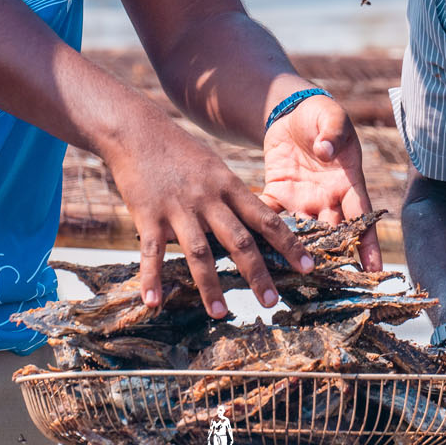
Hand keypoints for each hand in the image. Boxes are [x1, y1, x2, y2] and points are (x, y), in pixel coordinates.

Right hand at [102, 105, 314, 319]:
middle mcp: (208, 199)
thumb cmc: (179, 152)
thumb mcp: (213, 168)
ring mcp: (178, 208)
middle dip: (257, 274)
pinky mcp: (148, 215)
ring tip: (220, 313)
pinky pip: (152, 252)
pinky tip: (154, 303)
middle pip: (239, 241)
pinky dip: (152, 279)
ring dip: (210, 286)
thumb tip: (252, 225)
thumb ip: (230, 197)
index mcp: (228, 186)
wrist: (137, 131)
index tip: (309, 266)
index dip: (290, 244)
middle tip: (272, 302)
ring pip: (199, 253)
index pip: (266, 219)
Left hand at [260, 95, 381, 270]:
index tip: (373, 270)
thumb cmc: (321, 116)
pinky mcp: (278, 195)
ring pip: (302, 234)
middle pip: (332, 235)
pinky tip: (254, 252)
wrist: (292, 113)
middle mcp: (328, 199)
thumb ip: (331, 132)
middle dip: (330, 260)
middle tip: (326, 286)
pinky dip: (263, 234)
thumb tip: (326, 150)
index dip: (368, 244)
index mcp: (348, 182)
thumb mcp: (332, 117)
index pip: (362, 218)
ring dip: (296, 255)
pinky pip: (271, 217)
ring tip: (288, 280)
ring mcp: (303, 201)